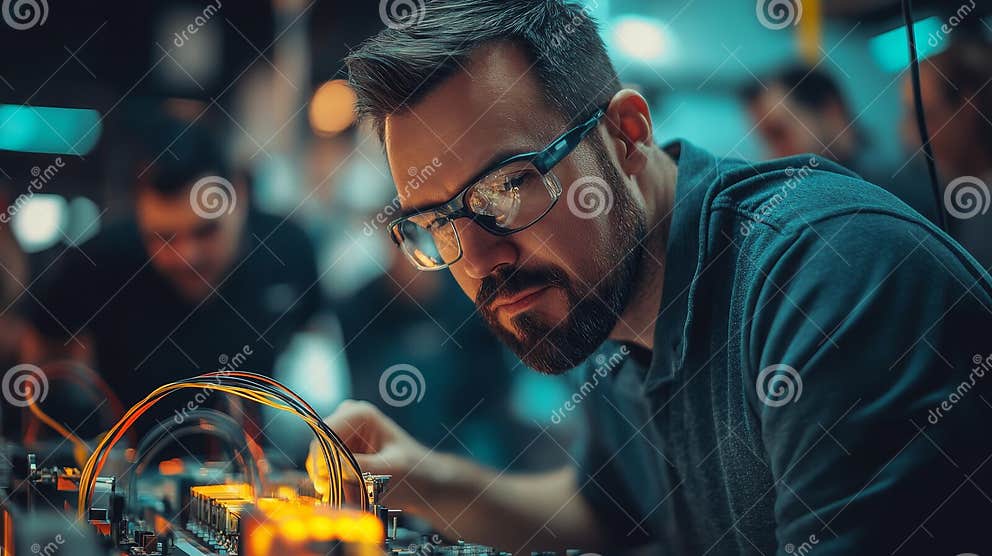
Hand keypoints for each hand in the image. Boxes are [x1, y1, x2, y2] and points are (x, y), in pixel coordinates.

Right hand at [306, 399, 430, 505]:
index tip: (325, 485)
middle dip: (327, 474)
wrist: (425, 481)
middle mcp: (348, 419)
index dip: (320, 460)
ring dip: (334, 483)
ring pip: (320, 463)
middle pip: (318, 448)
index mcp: (360, 414)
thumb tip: (326, 469)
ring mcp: (343, 434)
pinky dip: (338, 485)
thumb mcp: (388, 471)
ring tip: (358, 494)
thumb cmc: (414, 473)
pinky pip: (326, 471)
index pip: (323, 434)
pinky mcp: (341, 450)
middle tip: (340, 494)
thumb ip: (358, 468)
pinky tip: (358, 491)